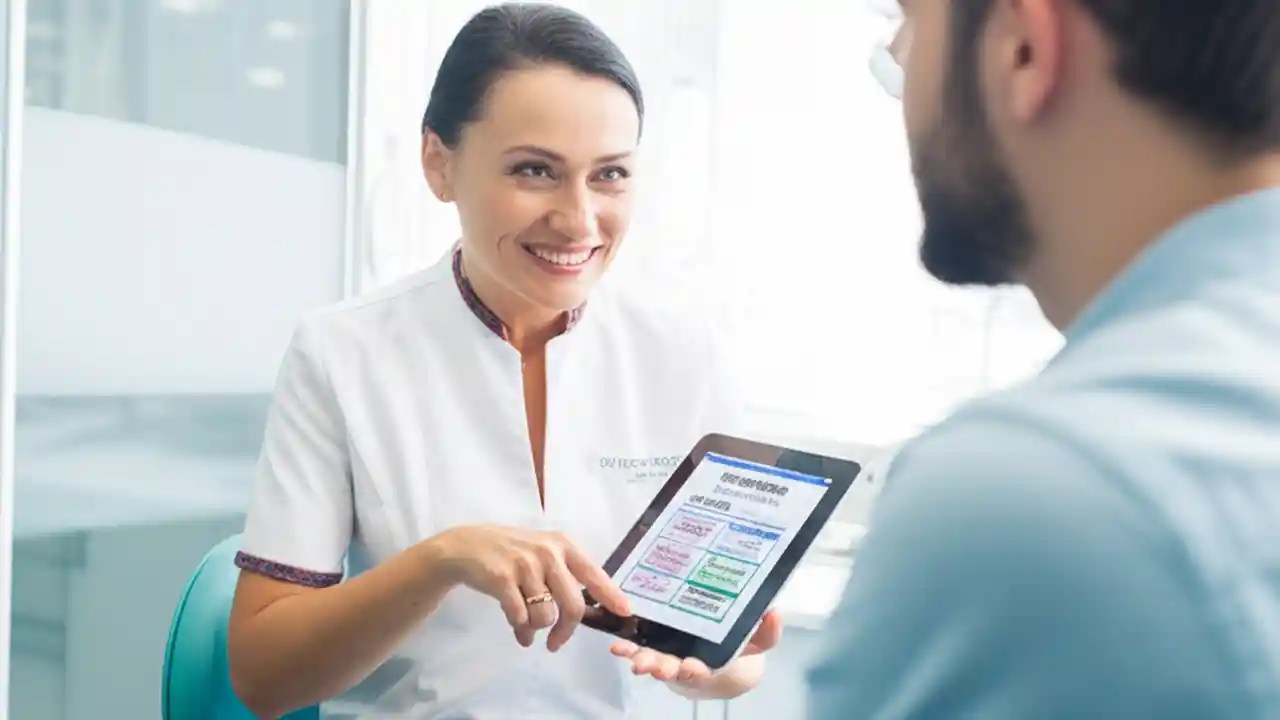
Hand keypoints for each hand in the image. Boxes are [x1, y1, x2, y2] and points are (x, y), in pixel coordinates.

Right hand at [434, 526, 630, 650]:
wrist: (466, 546)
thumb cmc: (510, 552)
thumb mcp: (542, 553)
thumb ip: (563, 577)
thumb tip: (584, 613)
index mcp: (563, 546)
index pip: (594, 574)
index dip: (611, 595)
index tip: (626, 612)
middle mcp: (548, 553)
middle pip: (573, 605)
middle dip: (566, 632)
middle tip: (557, 643)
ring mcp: (525, 565)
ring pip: (545, 615)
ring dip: (537, 629)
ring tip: (526, 625)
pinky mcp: (502, 578)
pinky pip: (520, 617)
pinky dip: (520, 630)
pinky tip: (518, 630)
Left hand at [609, 609, 782, 698]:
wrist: (722, 653)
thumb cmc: (739, 649)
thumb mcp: (758, 644)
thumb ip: (767, 633)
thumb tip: (775, 612)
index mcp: (710, 664)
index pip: (701, 671)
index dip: (694, 670)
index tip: (691, 668)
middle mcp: (685, 661)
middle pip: (670, 667)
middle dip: (658, 667)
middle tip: (650, 666)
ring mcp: (668, 652)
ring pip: (650, 658)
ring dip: (637, 657)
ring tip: (624, 653)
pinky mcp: (655, 639)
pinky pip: (639, 644)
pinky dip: (627, 646)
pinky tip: (615, 641)